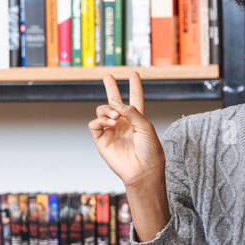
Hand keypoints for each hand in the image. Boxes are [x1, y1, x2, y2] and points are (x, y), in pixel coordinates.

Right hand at [89, 71, 165, 189]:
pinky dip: (100, 120)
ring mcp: (112, 131)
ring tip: (116, 117)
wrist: (143, 171)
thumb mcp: (146, 126)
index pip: (135, 99)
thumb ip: (132, 111)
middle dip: (111, 88)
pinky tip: (110, 123)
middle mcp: (124, 124)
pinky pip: (94, 124)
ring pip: (102, 110)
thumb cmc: (150, 151)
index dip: (135, 86)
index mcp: (138, 120)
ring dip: (108, 109)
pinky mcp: (102, 140)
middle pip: (115, 102)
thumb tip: (115, 102)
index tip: (134, 74)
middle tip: (108, 76)